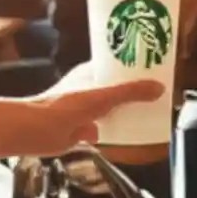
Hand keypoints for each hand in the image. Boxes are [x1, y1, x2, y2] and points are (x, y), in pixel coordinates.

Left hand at [0, 65, 163, 158]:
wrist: (37, 132)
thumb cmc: (64, 106)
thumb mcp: (103, 95)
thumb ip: (130, 92)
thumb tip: (159, 87)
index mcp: (91, 73)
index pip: (117, 64)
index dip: (134, 65)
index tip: (154, 66)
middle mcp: (89, 89)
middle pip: (118, 87)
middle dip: (135, 90)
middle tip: (159, 91)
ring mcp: (86, 109)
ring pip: (113, 108)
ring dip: (128, 111)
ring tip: (152, 110)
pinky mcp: (83, 128)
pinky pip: (107, 127)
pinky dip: (119, 130)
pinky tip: (135, 133)